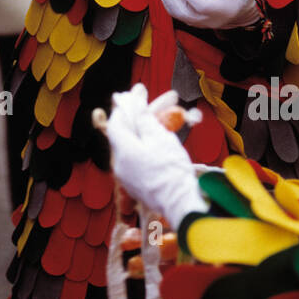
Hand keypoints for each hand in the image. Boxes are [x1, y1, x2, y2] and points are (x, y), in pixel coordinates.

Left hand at [104, 86, 204, 228]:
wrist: (181, 204)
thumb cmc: (171, 171)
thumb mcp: (160, 138)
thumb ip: (145, 121)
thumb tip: (136, 109)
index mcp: (123, 151)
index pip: (116, 122)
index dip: (124, 106)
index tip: (131, 94)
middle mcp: (120, 164)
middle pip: (125, 133)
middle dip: (137, 115)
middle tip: (146, 100)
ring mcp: (128, 176)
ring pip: (133, 146)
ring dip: (144, 130)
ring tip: (160, 116)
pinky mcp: (138, 185)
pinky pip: (138, 159)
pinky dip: (147, 145)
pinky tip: (159, 138)